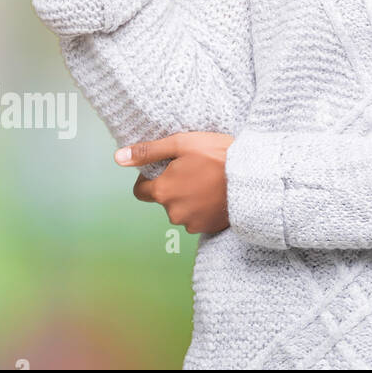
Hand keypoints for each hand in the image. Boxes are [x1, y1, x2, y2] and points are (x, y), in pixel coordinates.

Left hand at [115, 133, 234, 234]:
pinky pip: (198, 219)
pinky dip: (204, 209)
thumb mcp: (182, 144)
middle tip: (196, 171)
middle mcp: (172, 212)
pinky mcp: (208, 228)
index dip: (151, 178)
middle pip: (164, 199)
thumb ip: (149, 151)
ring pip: (181, 210)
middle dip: (174, 187)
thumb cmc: (218, 155)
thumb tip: (118, 157)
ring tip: (210, 182)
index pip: (141, 190)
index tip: (170, 168)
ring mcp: (191, 223)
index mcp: (162, 191)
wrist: (253, 176)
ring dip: (189, 199)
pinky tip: (217, 195)